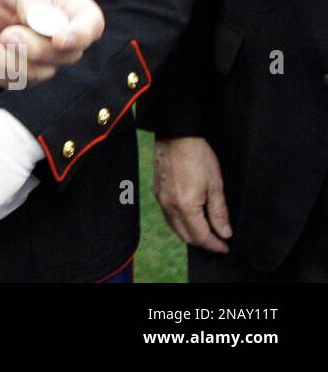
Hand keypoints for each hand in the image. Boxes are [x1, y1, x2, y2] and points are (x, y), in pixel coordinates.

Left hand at [0, 0, 104, 85]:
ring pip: (37, 74)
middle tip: (4, 34)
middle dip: (31, 48)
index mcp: (65, 5)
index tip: (59, 39)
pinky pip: (12, 81)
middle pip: (66, 56)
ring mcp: (41, 57)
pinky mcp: (19, 72)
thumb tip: (47, 22)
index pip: (91, 25)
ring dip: (3, 59)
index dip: (80, 35)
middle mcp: (59, 33)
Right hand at [154, 136, 230, 252]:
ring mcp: (160, 199)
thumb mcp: (215, 184)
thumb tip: (224, 232)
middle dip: (203, 242)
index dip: (215, 245)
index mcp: (185, 206)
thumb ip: (219, 211)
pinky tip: (191, 216)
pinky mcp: (157, 191)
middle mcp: (169, 206)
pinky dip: (180, 222)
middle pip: (185, 236)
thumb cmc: (198, 156)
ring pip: (175, 227)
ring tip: (206, 230)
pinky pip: (168, 216)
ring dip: (190, 233)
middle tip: (218, 240)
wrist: (175, 135)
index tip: (226, 247)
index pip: (200, 236)